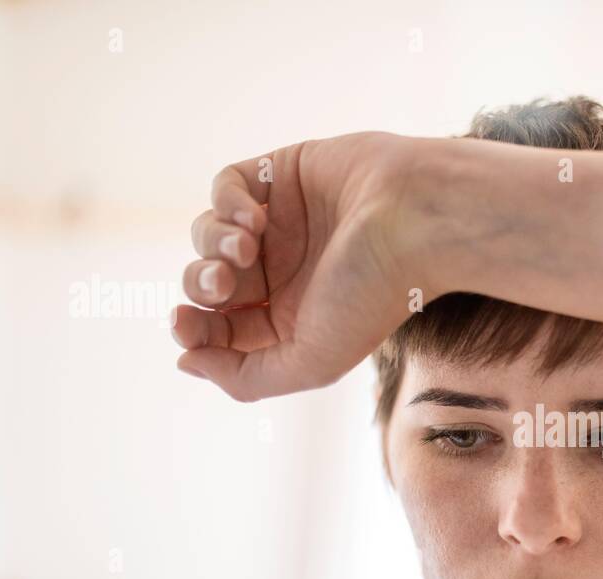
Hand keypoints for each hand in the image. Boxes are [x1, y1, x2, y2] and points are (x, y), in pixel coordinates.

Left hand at [172, 131, 430, 401]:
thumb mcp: (312, 361)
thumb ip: (246, 378)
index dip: (194, 330)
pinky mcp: (281, 175)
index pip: (220, 330)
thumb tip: (186, 362)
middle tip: (223, 284)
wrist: (416, 221)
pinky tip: (253, 217)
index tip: (186, 325)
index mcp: (292, 320)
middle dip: (200, 285)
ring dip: (211, 244)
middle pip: (208, 284)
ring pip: (209, 235)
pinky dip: (224, 202)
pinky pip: (225, 186)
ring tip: (245, 246)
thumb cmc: (374, 295)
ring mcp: (282, 222)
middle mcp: (284, 273)